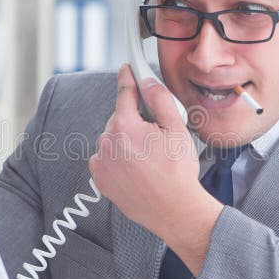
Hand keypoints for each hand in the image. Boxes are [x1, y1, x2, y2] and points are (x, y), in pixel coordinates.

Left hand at [89, 64, 222, 272]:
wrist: (174, 210)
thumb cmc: (178, 172)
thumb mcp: (176, 129)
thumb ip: (160, 99)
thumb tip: (147, 82)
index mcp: (125, 126)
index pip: (124, 92)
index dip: (129, 77)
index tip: (127, 68)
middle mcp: (107, 142)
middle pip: (119, 117)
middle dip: (135, 120)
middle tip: (156, 136)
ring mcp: (101, 162)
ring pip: (113, 139)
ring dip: (126, 141)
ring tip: (149, 159)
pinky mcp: (100, 178)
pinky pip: (106, 158)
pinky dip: (118, 159)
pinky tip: (137, 169)